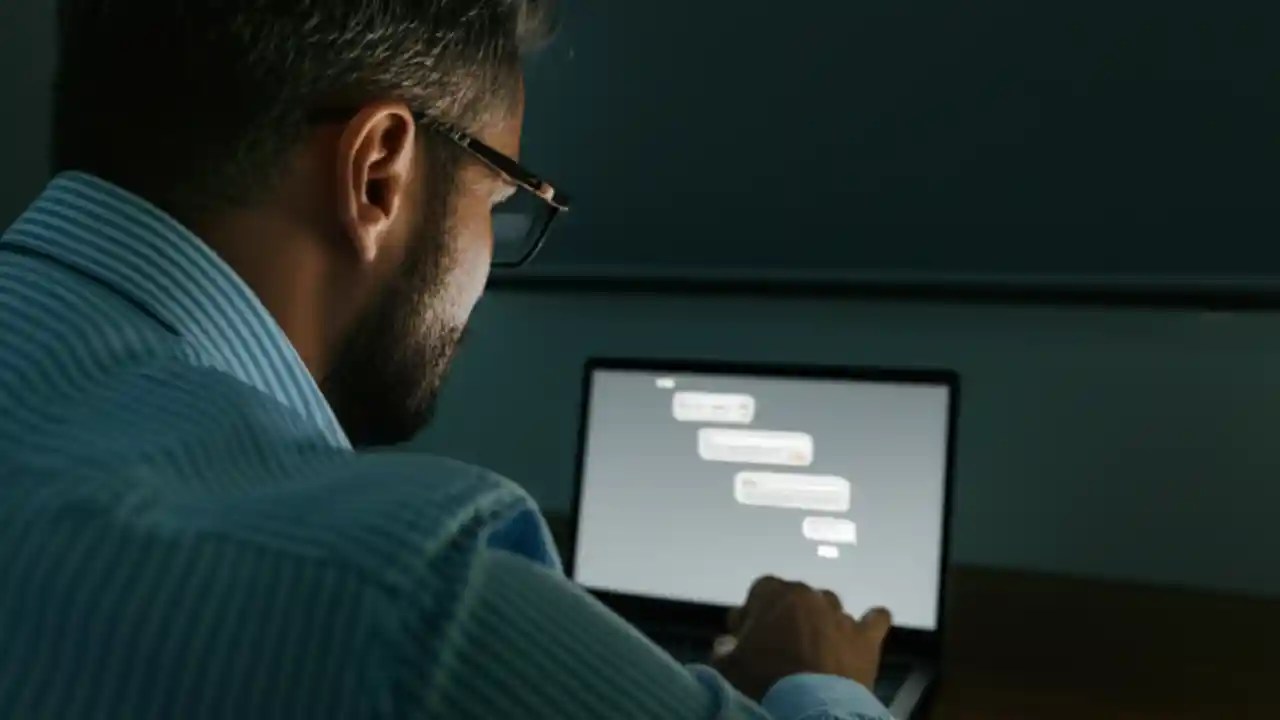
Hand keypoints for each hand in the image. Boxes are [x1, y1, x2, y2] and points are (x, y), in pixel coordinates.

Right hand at [711, 575, 891, 700]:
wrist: (811, 712)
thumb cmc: (764, 684)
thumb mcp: (730, 669)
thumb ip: (724, 651)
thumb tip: (726, 644)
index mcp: (776, 596)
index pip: (761, 590)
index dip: (753, 612)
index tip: (745, 635)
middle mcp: (811, 597)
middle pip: (797, 598)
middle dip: (786, 617)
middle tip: (778, 646)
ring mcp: (841, 616)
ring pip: (830, 609)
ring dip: (820, 624)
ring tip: (814, 650)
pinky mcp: (866, 638)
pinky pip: (875, 620)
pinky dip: (869, 623)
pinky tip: (863, 634)